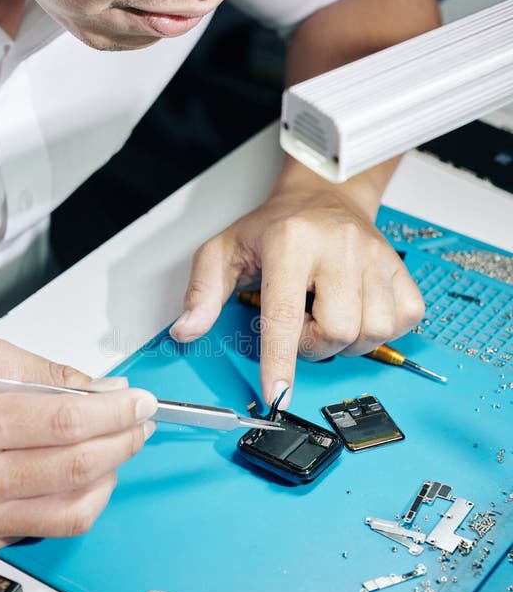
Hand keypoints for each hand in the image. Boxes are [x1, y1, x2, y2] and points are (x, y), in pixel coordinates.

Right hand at [0, 339, 156, 554]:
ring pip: (74, 507)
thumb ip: (48, 376)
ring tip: (118, 446)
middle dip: (124, 440)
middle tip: (141, 422)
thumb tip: (106, 393)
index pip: (66, 420)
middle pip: (77, 465)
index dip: (115, 412)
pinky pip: (53, 527)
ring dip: (111, 474)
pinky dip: (85, 501)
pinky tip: (90, 475)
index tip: (140, 402)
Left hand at [170, 162, 423, 406]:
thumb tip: (186, 330)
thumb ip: (202, 291)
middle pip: (336, 331)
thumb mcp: (224, 250)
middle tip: (299, 324)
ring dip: (346, 341)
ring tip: (326, 315)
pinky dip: (379, 330)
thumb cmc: (274, 228)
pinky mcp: (400, 268)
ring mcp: (376, 256)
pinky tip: (357, 313)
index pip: (285, 314)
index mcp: (291, 242)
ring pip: (372, 332)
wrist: (324, 196)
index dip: (279, 361)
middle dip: (312, 346)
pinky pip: (403, 321)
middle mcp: (339, 246)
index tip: (276, 395)